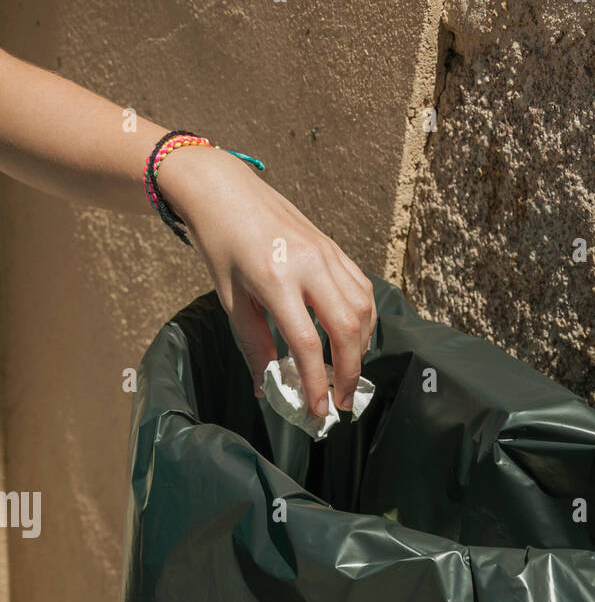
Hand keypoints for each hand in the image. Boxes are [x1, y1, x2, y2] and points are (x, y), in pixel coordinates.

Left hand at [157, 146, 376, 413]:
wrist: (226, 190)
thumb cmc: (222, 245)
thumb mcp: (230, 299)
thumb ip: (253, 344)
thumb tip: (267, 386)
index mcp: (276, 279)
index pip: (306, 342)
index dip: (316, 382)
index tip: (319, 411)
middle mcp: (309, 265)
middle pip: (346, 328)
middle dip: (349, 372)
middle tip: (342, 401)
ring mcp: (326, 253)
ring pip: (362, 309)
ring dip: (361, 349)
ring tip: (348, 374)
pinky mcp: (334, 248)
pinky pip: (362, 289)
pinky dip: (365, 320)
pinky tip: (354, 338)